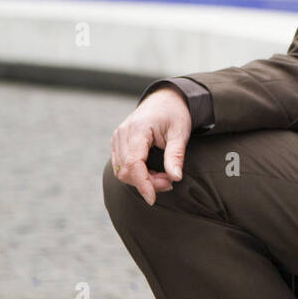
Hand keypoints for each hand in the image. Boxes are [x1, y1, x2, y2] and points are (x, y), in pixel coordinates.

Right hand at [110, 88, 191, 205]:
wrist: (166, 99)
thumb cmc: (175, 114)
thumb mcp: (181, 133)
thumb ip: (176, 155)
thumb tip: (176, 178)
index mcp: (138, 129)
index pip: (133, 163)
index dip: (142, 184)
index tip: (153, 199)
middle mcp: (122, 133)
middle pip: (126, 170)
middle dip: (147, 183)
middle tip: (170, 181)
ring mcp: (117, 138)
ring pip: (121, 171)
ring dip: (141, 180)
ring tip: (163, 175)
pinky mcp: (118, 143)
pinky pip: (121, 166)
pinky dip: (136, 174)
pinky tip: (153, 172)